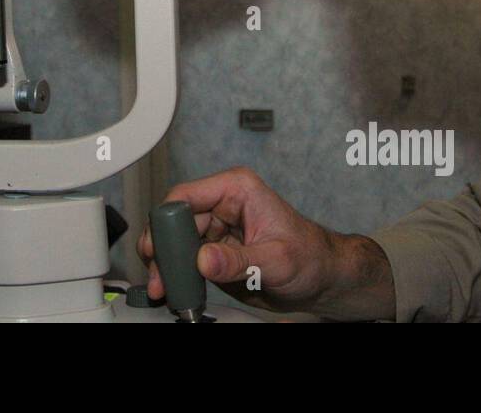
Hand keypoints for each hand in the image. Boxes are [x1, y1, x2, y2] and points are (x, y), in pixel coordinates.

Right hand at [136, 166, 340, 314]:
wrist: (322, 279)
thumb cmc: (312, 257)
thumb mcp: (277, 260)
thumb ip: (239, 261)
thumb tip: (204, 259)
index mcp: (236, 190)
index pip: (186, 196)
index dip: (166, 221)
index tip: (158, 248)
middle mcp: (221, 205)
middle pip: (174, 221)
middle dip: (162, 250)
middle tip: (160, 277)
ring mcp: (215, 229)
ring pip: (175, 243)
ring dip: (167, 266)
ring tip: (166, 288)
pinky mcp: (213, 252)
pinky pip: (186, 261)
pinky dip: (178, 276)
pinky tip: (177, 290)